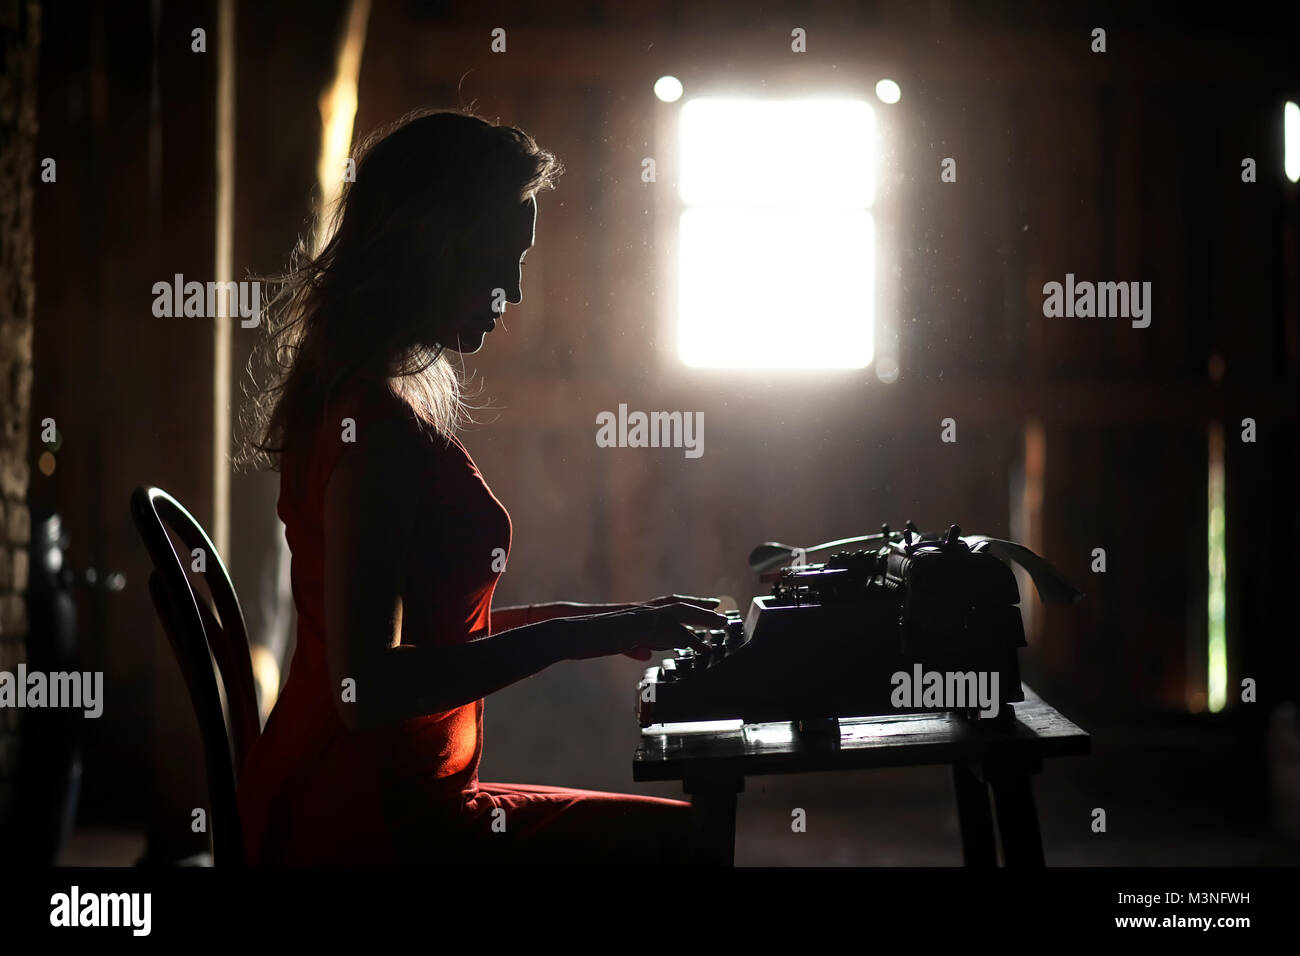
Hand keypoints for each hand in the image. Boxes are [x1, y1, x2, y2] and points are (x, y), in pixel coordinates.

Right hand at [562, 600, 729, 661]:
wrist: (570, 634)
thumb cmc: (589, 640)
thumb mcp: (618, 642)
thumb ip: (635, 646)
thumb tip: (648, 652)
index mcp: (637, 613)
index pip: (668, 604)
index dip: (689, 604)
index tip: (708, 605)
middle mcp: (641, 611)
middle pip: (678, 605)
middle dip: (701, 608)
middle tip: (723, 611)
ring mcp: (640, 618)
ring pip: (678, 615)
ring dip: (701, 619)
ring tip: (722, 626)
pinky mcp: (639, 629)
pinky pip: (668, 633)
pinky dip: (687, 639)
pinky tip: (701, 647)